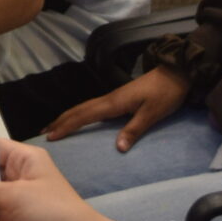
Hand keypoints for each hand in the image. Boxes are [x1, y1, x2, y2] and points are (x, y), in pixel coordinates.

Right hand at [42, 67, 187, 153]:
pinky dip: (80, 114)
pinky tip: (80, 119)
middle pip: (79, 110)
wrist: (177, 73)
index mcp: (114, 103)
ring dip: (68, 117)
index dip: (67, 126)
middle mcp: (109, 99)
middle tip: (44, 133)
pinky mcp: (119, 98)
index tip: (51, 136)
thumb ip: (134, 130)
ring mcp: (113, 98)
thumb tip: (117, 147)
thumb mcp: (153, 113)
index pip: (85, 116)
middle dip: (61, 121)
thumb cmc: (166, 93)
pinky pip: (93, 108)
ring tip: (55, 126)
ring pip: (84, 107)